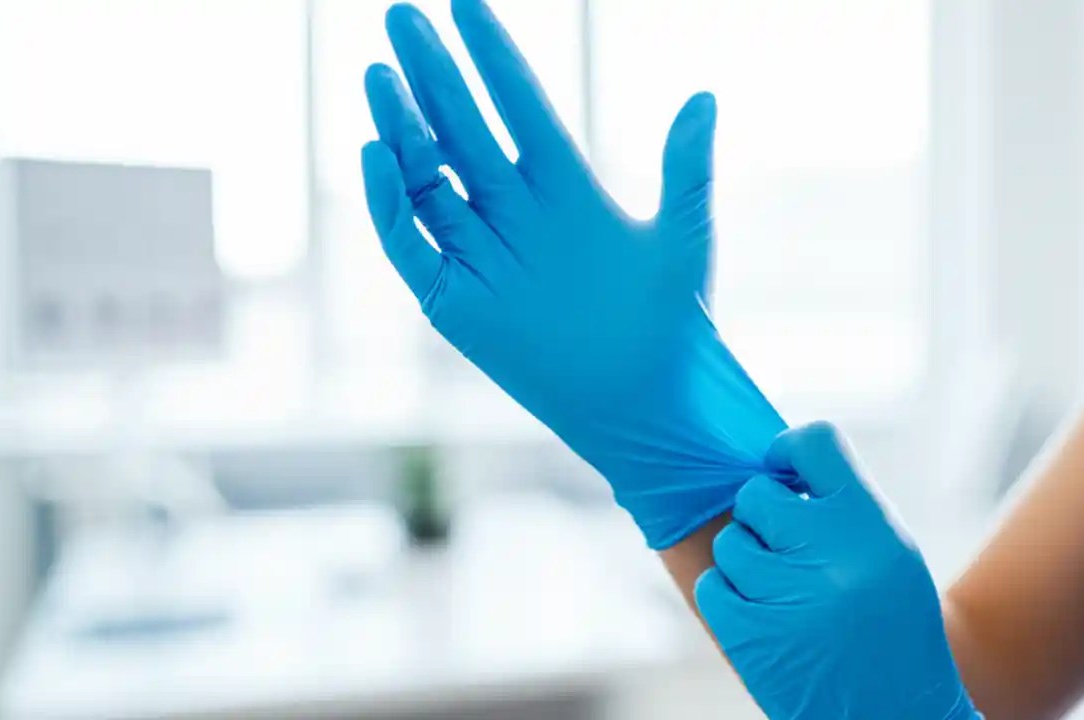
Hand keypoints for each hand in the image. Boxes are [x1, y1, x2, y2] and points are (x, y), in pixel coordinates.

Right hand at [360, 0, 783, 548]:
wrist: (648, 403)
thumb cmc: (671, 325)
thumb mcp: (683, 238)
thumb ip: (685, 170)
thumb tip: (703, 96)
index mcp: (564, 187)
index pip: (517, 104)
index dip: (492, 56)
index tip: (467, 2)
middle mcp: (514, 212)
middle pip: (460, 129)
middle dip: (431, 75)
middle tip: (402, 15)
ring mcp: (480, 254)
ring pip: (427, 178)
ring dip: (403, 129)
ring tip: (382, 76)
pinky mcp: (455, 301)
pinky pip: (411, 243)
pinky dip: (390, 203)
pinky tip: (380, 154)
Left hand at [696, 423, 979, 718]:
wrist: (894, 715)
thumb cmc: (893, 625)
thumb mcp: (892, 553)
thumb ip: (844, 504)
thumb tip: (782, 459)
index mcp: (871, 525)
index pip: (815, 442)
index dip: (789, 449)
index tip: (784, 469)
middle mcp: (829, 554)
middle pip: (757, 494)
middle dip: (765, 516)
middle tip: (788, 546)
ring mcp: (786, 594)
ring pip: (731, 542)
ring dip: (748, 560)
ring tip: (786, 588)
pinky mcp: (749, 634)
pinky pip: (713, 584)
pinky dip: (730, 596)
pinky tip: (764, 612)